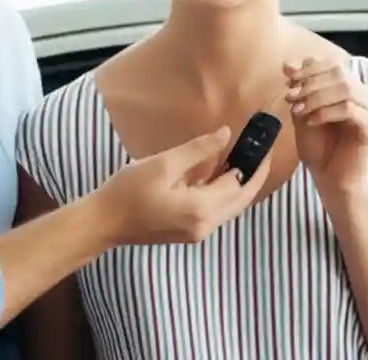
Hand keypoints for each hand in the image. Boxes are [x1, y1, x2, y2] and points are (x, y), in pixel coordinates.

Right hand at [90, 126, 270, 246]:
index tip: (263, 146)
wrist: (105, 222)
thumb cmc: (128, 191)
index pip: (240, 184)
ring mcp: (197, 232)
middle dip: (254, 177)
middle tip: (261, 154)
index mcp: (200, 208)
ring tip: (243, 161)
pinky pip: (216, 213)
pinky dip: (224, 195)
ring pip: (231, 209)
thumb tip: (225, 134)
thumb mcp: (163, 164)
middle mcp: (204, 225)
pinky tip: (218, 178)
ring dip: (240, 187)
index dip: (254, 164)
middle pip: (241, 201)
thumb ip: (198, 150)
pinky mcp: (189, 233)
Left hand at [284, 57, 367, 193]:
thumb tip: (288, 65)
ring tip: (298, 110)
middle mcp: (366, 96)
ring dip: (316, 97)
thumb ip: (299, 90)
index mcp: (351, 89)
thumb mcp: (303, 113)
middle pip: (339, 73)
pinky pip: (349, 110)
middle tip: (291, 95)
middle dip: (310, 81)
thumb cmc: (320, 148)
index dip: (310, 66)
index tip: (288, 75)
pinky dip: (326, 112)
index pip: (334, 64)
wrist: (331, 179)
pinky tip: (311, 122)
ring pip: (345, 89)